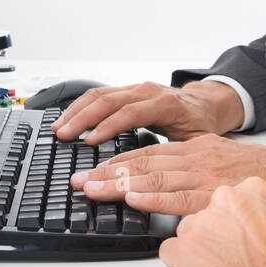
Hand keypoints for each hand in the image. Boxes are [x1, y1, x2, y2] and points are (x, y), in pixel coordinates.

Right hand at [52, 79, 242, 143]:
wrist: (206, 103)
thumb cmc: (200, 124)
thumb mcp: (197, 141)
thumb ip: (181, 155)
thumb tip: (166, 177)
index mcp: (166, 104)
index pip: (131, 113)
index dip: (108, 126)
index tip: (89, 141)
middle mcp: (148, 91)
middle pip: (109, 101)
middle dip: (83, 118)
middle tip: (64, 135)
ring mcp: (136, 88)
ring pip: (101, 94)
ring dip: (77, 110)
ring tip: (59, 128)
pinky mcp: (128, 90)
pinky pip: (100, 94)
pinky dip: (82, 106)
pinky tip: (69, 117)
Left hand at [71, 133, 265, 227]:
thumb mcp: (229, 167)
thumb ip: (200, 176)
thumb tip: (175, 193)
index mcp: (200, 149)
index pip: (149, 154)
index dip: (118, 162)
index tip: (93, 171)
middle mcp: (199, 156)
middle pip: (145, 162)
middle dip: (108, 172)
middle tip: (79, 180)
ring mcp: (209, 174)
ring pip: (156, 176)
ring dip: (119, 184)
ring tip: (93, 189)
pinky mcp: (221, 193)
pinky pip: (182, 196)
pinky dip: (155, 196)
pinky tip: (133, 197)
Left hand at [159, 177, 265, 266]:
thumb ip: (258, 219)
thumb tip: (246, 229)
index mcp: (252, 190)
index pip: (226, 198)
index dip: (229, 221)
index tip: (236, 235)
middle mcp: (225, 199)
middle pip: (205, 213)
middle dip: (213, 235)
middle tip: (228, 257)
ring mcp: (202, 222)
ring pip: (186, 231)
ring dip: (197, 249)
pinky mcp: (185, 247)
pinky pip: (169, 251)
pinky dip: (180, 266)